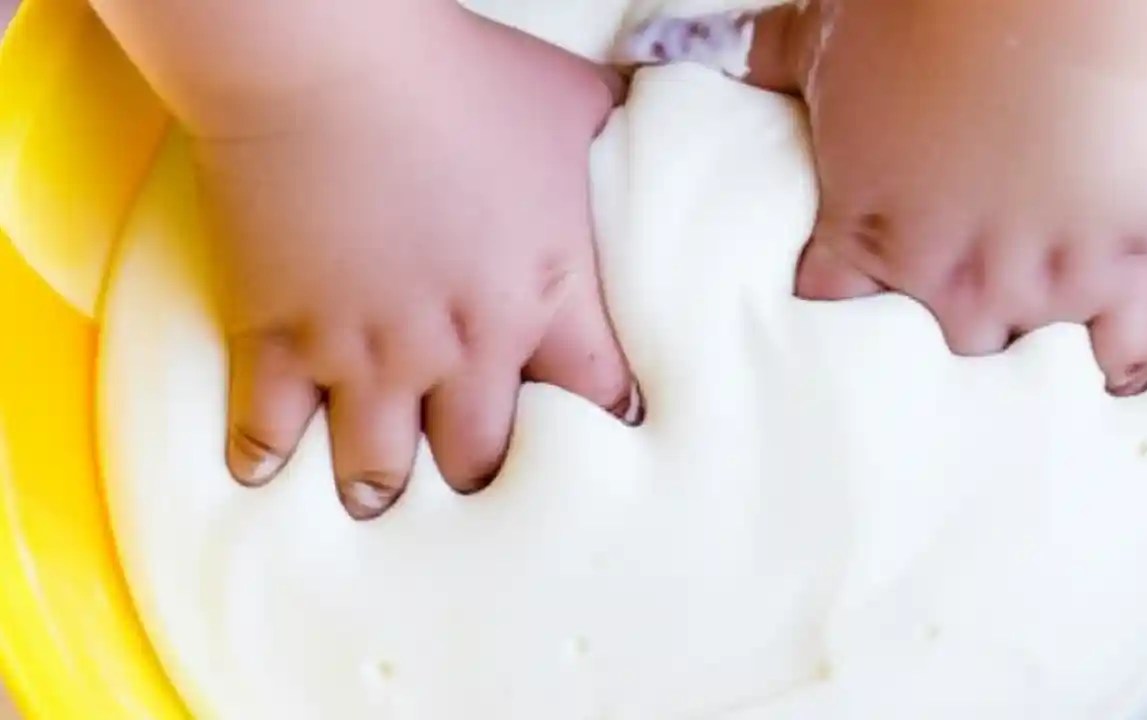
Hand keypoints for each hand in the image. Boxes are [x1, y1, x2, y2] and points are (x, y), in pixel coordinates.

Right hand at [202, 6, 636, 518]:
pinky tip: (263, 471)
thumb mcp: (569, 99)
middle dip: (481, 472)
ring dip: (379, 485)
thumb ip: (617, 125)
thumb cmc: (458, 76)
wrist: (326, 64)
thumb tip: (653, 104)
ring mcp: (365, 354)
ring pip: (377, 465)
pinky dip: (263, 453)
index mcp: (544, 298)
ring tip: (375, 497)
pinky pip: (269, 427)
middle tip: (473, 477)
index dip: (606, 418)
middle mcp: (461, 350)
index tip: (605, 437)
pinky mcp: (280, 339)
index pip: (597, 394)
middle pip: (481, 456)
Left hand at [621, 0, 1146, 394]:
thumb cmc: (933, 9)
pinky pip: (1121, 361)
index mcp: (863, 234)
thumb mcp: (823, 34)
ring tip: (1012, 380)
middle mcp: (941, 280)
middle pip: (919, 360)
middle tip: (934, 343)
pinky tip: (1103, 379)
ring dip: (1013, 370)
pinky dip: (1116, 372)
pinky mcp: (1120, 274)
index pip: (824, 312)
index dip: (830, 316)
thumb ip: (752, 56)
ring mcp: (1032, 287)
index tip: (838, 324)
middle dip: (924, 351)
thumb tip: (662, 43)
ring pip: (1012, 371)